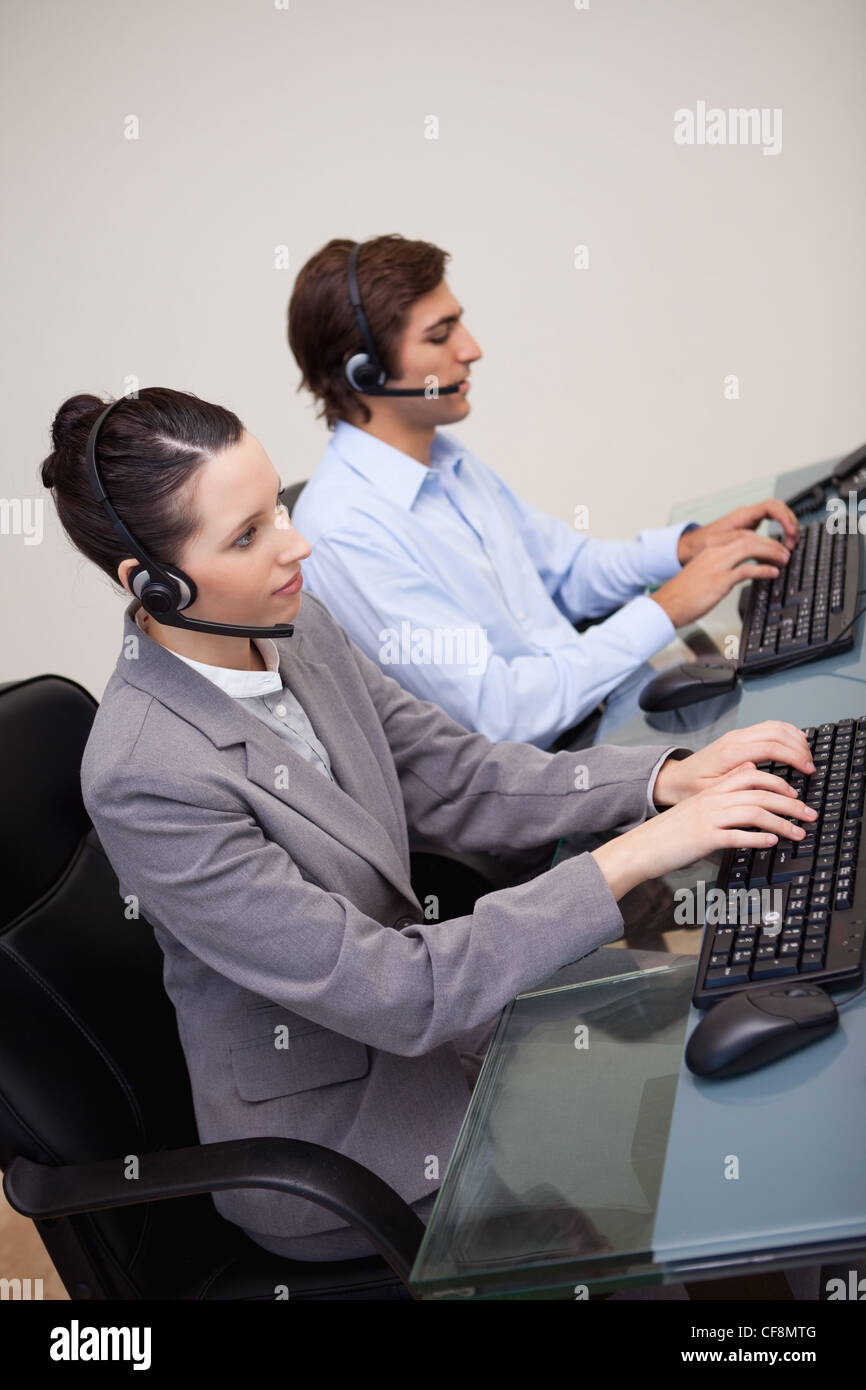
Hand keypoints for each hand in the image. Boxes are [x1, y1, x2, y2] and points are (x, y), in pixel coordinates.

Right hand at [592, 763, 817, 900]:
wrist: (642, 846)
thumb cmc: (671, 831)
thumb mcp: (697, 806)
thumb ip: (722, 792)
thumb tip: (748, 775)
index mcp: (712, 791)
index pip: (751, 775)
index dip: (778, 783)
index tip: (795, 794)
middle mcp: (712, 800)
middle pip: (760, 794)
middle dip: (790, 804)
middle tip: (809, 815)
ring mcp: (708, 818)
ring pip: (754, 813)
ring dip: (781, 823)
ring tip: (798, 833)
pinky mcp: (704, 839)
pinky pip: (737, 836)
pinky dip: (757, 838)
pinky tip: (771, 842)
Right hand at [651, 531, 792, 627]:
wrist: (667, 605)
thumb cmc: (683, 594)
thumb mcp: (704, 574)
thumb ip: (722, 569)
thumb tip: (741, 574)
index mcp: (711, 550)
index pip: (742, 536)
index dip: (761, 539)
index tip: (773, 547)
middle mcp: (715, 553)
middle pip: (749, 539)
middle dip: (771, 544)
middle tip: (784, 552)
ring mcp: (717, 565)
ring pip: (750, 548)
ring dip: (771, 552)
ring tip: (783, 559)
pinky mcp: (719, 580)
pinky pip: (746, 570)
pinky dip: (763, 570)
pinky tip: (773, 573)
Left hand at [653, 720, 814, 806]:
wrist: (676, 779)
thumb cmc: (691, 789)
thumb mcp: (711, 792)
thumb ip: (735, 783)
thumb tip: (759, 773)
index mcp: (730, 753)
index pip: (771, 747)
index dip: (794, 757)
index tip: (807, 770)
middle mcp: (735, 739)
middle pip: (777, 733)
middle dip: (799, 748)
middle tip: (811, 766)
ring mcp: (737, 735)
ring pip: (774, 726)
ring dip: (795, 738)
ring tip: (807, 756)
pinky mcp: (739, 737)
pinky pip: (768, 727)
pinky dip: (786, 732)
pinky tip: (795, 742)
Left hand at [676, 499, 799, 563]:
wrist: (691, 546)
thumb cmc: (703, 544)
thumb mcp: (723, 543)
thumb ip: (743, 542)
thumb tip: (763, 544)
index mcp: (743, 515)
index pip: (772, 507)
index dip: (785, 518)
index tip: (790, 533)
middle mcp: (748, 515)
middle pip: (779, 509)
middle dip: (790, 523)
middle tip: (793, 542)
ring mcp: (749, 520)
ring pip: (777, 516)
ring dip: (786, 529)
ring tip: (790, 546)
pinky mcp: (749, 529)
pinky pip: (770, 525)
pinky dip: (778, 534)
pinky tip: (779, 548)